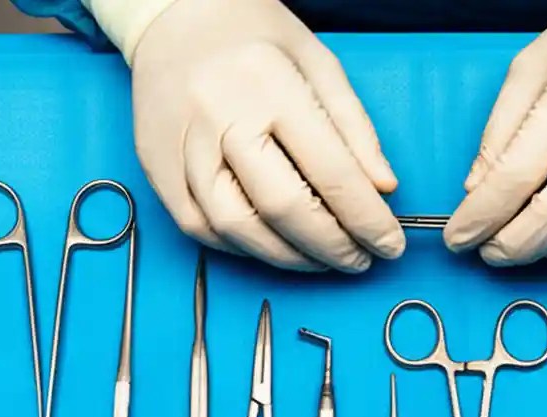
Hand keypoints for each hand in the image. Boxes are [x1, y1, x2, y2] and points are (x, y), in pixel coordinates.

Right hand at [131, 0, 403, 271]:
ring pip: (237, 227)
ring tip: (321, 259)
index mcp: (267, 85)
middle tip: (359, 261)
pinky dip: (243, 247)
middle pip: (282, 207)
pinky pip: (200, 227)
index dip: (366, 220)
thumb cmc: (251, 33)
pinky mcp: (156, 167)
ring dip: (287, 257)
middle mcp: (219, 117)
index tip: (389, 245)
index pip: (329, 172)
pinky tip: (273, 244)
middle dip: (330, 247)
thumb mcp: (319, 62)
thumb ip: (354, 128)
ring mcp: (182, 145)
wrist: (172, 13)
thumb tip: (382, 189)